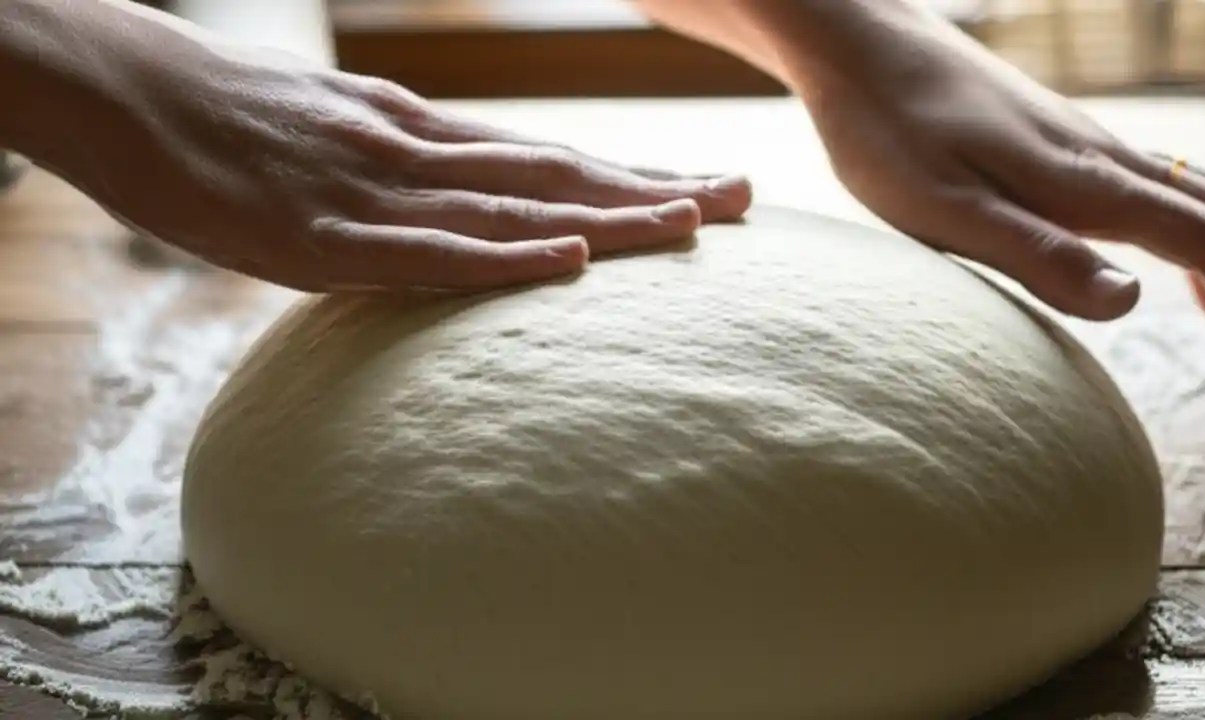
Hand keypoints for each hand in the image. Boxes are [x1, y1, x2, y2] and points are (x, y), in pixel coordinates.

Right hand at [43, 15, 750, 292]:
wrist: (121, 91)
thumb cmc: (225, 118)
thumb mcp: (337, 129)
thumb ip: (406, 166)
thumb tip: (461, 201)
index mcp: (422, 132)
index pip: (550, 157)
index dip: (632, 172)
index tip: (704, 186)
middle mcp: (418, 152)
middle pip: (556, 173)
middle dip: (651, 188)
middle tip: (741, 200)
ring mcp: (374, 191)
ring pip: (511, 208)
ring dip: (604, 217)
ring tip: (690, 225)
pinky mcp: (322, 236)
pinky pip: (427, 254)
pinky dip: (502, 259)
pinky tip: (568, 264)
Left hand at [785, 1, 1204, 395]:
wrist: (864, 49)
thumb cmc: (887, 131)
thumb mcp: (945, 209)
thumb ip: (1037, 255)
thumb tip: (1133, 304)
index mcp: (1090, 184)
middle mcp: (1109, 160)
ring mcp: (1093, 149)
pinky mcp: (1068, 148)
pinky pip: (1168, 190)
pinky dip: (1202, 238)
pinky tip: (1179, 280)